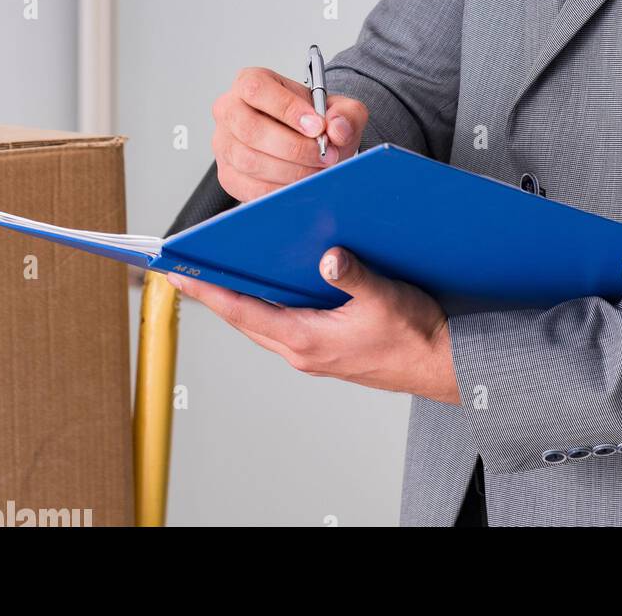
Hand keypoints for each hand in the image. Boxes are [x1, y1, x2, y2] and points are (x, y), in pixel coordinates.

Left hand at [168, 248, 460, 404]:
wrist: (442, 364)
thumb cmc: (416, 337)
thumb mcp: (385, 299)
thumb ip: (354, 276)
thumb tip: (327, 257)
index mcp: (308, 340)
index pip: (244, 311)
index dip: (209, 292)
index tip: (179, 274)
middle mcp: (304, 350)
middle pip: (245, 318)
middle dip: (215, 294)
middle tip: (186, 269)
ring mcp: (314, 352)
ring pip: (263, 322)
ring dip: (242, 299)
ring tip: (221, 272)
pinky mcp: (327, 348)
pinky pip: (285, 324)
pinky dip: (270, 305)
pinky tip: (274, 283)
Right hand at [211, 66, 368, 201]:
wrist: (306, 142)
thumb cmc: (313, 121)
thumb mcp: (338, 109)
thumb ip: (346, 114)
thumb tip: (337, 129)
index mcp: (250, 82)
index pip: (257, 89)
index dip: (287, 109)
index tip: (317, 127)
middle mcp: (230, 110)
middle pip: (251, 129)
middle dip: (294, 147)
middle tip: (325, 155)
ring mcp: (224, 144)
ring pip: (250, 161)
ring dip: (291, 171)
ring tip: (317, 170)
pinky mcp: (227, 174)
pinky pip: (249, 187)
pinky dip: (280, 189)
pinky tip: (301, 184)